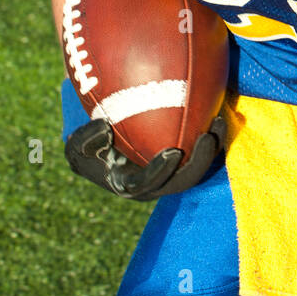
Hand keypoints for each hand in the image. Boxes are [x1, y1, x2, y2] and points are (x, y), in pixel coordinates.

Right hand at [65, 114, 226, 200]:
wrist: (105, 140)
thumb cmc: (90, 144)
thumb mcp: (77, 146)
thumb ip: (85, 140)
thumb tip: (104, 128)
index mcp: (130, 186)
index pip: (148, 184)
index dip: (161, 172)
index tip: (173, 152)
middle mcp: (156, 183)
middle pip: (182, 180)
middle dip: (199, 162)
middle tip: (206, 137)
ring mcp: (172, 173)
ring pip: (198, 167)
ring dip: (212, 148)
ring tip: (220, 121)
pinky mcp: (184, 159)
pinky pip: (201, 150)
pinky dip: (212, 134)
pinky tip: (218, 109)